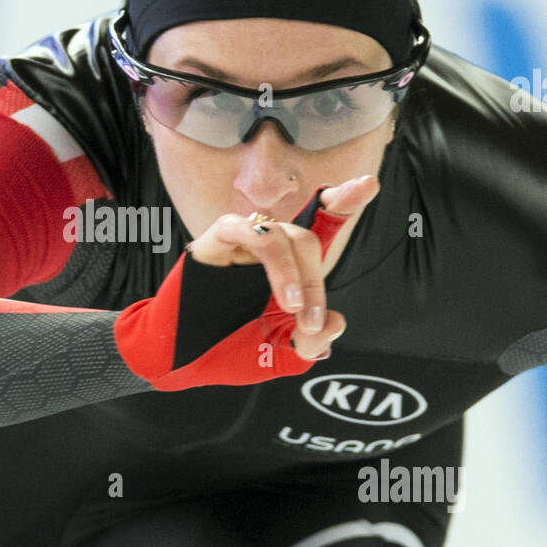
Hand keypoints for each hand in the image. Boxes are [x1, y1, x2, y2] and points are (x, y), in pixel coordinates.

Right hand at [184, 175, 379, 359]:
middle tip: (310, 321)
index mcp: (287, 269)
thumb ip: (311, 344)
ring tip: (292, 309)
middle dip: (317, 280)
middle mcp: (267, 248)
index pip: (320, 226)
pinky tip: (277, 292)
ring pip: (284, 234)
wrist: (178, 362)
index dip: (344, 203)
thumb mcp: (279, 357)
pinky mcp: (215, 241)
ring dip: (297, 274)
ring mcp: (241, 242)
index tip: (368, 184)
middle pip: (308, 238)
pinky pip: (249, 231)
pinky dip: (272, 259)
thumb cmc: (225, 352)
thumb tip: (335, 322)